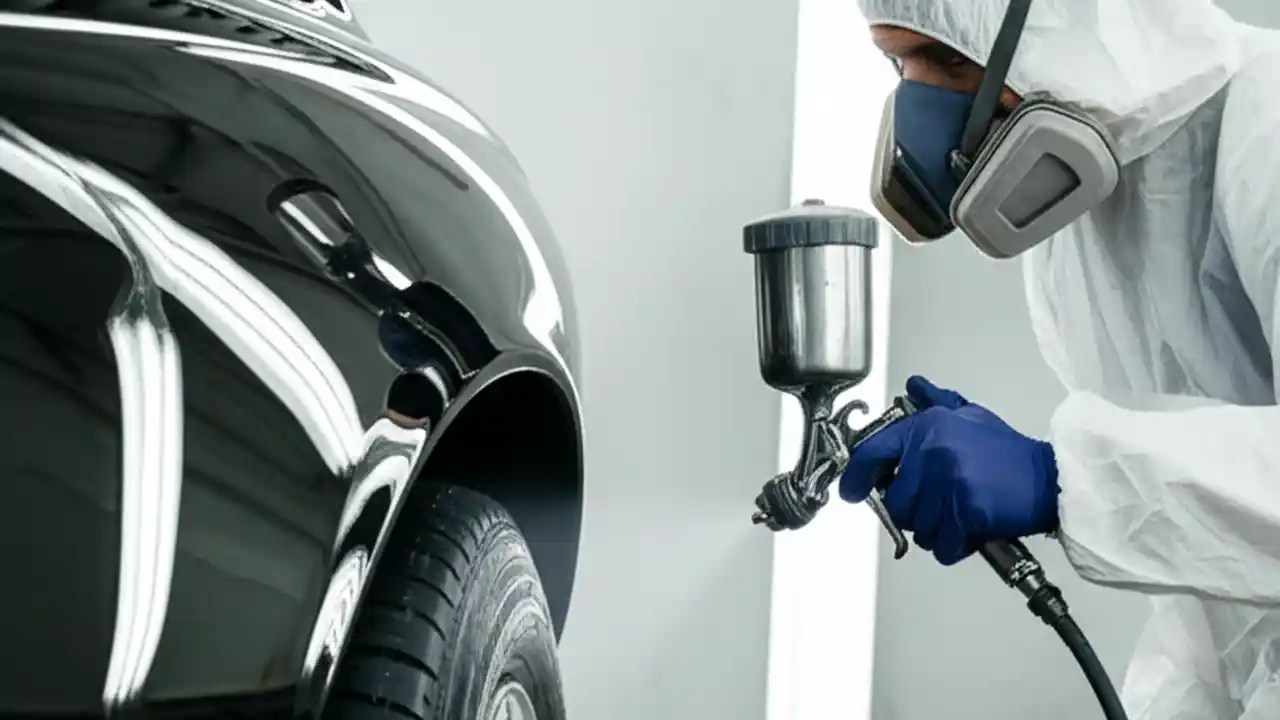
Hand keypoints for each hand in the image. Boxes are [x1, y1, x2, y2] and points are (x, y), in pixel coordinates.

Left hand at [839, 377, 1059, 564]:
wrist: (1051, 480)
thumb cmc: (1010, 454)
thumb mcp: (970, 417)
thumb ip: (935, 403)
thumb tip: (914, 385)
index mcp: (928, 427)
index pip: (873, 452)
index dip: (855, 476)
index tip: (851, 492)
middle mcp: (933, 452)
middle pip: (895, 502)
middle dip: (913, 511)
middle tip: (941, 505)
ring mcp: (948, 482)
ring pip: (916, 527)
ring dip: (935, 530)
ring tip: (960, 514)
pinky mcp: (966, 511)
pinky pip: (941, 546)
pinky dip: (954, 546)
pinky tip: (970, 531)